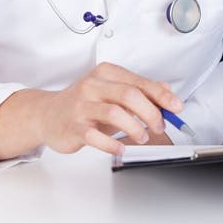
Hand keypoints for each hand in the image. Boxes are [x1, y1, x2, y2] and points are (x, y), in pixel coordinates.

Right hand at [37, 62, 182, 155]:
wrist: (46, 114)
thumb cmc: (83, 103)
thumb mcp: (112, 91)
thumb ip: (139, 90)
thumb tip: (166, 92)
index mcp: (106, 73)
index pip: (140, 83)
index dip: (162, 96)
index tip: (176, 108)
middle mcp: (93, 86)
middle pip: (130, 95)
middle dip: (151, 113)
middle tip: (159, 126)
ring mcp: (81, 106)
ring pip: (115, 113)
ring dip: (134, 128)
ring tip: (142, 137)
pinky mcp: (72, 126)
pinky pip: (95, 136)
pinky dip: (112, 144)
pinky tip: (120, 148)